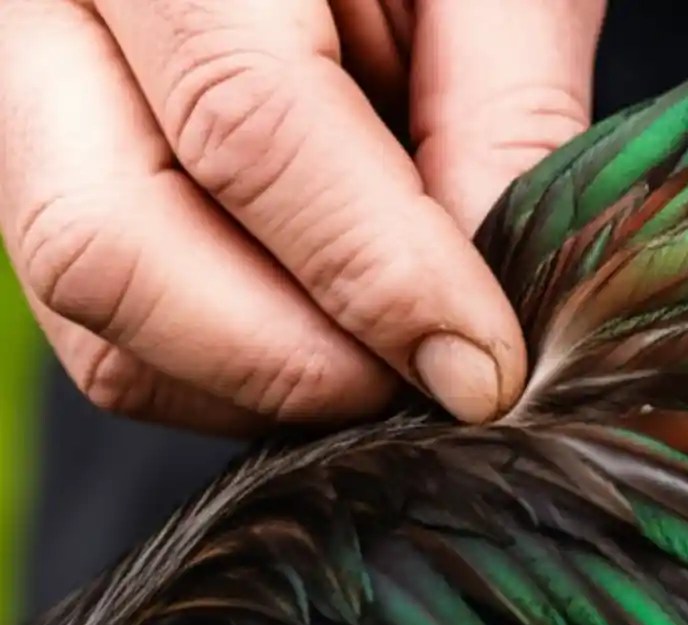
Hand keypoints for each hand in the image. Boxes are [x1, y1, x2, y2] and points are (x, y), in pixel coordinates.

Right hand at [0, 0, 604, 432]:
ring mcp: (26, 94)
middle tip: (431, 387)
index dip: (378, 276)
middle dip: (292, 362)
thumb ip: (502, 116)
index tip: (484, 371)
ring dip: (258, 381)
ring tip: (389, 364)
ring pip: (90, 307)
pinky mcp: (52, 165)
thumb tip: (482, 310)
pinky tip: (330, 339)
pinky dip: (227, 365)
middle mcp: (47, 12)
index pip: (246, 124)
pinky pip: (105, 318)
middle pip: (108, 242)